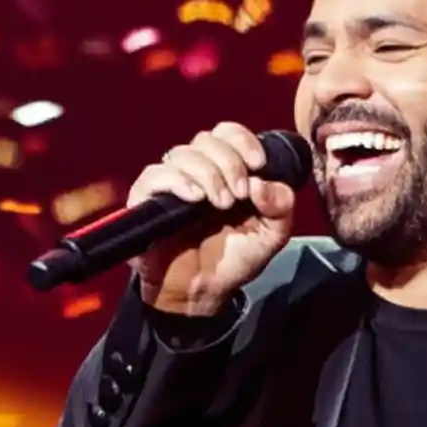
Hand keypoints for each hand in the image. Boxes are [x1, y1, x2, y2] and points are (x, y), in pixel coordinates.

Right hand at [127, 122, 295, 315]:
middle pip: (207, 140)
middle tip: (238, 195)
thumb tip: (262, 182)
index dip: (242, 140)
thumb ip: (281, 206)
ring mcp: (170, 184)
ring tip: (220, 205)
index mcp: (226, 170)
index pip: (227, 133)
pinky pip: (154, 175)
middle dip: (229, 162)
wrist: (203, 293)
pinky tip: (194, 199)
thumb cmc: (234, 259)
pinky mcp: (146, 200)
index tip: (258, 163)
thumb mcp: (272, 234)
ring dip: (208, 174)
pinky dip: (177, 181)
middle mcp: (197, 171)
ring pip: (183, 154)